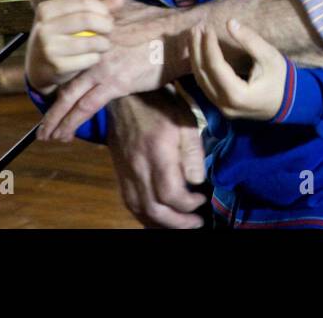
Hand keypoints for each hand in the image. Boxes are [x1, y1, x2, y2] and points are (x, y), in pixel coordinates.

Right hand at [25, 0, 117, 93]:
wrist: (38, 69)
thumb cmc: (58, 37)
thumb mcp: (69, 19)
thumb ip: (95, 8)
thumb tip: (120, 0)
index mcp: (46, 10)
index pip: (83, 2)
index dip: (102, 8)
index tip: (107, 16)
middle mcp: (44, 28)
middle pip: (87, 19)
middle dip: (106, 24)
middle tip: (110, 29)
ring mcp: (49, 48)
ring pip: (92, 41)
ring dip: (104, 43)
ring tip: (104, 44)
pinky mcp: (57, 66)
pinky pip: (90, 58)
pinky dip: (96, 57)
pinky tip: (92, 57)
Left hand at [39, 0, 195, 141]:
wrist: (178, 33)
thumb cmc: (160, 21)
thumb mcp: (130, 6)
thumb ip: (114, 7)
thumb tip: (112, 2)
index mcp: (93, 38)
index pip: (67, 62)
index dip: (58, 81)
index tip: (52, 95)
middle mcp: (92, 54)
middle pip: (64, 84)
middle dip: (51, 108)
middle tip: (41, 126)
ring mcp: (102, 69)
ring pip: (69, 98)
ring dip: (56, 120)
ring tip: (47, 136)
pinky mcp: (115, 83)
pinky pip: (86, 106)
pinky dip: (72, 122)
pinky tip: (65, 134)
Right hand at [106, 91, 207, 228]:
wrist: (126, 97)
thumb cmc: (161, 106)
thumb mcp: (186, 121)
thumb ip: (193, 152)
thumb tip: (197, 181)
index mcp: (157, 153)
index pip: (170, 194)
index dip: (188, 204)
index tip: (202, 198)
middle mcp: (138, 167)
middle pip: (154, 209)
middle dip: (177, 222)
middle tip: (196, 222)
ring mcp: (126, 172)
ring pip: (140, 209)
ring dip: (160, 223)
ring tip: (180, 224)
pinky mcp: (120, 172)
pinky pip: (130, 202)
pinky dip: (144, 215)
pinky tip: (158, 217)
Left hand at [189, 20, 285, 120]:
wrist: (290, 103)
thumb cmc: (281, 79)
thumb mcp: (270, 57)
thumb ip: (250, 40)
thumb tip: (229, 22)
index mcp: (237, 94)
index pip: (215, 66)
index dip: (208, 45)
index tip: (207, 27)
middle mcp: (225, 104)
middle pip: (203, 74)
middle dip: (197, 49)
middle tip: (195, 28)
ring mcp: (221, 108)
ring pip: (200, 81)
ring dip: (195, 58)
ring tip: (193, 38)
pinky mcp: (221, 106)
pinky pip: (205, 85)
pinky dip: (200, 68)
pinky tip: (198, 54)